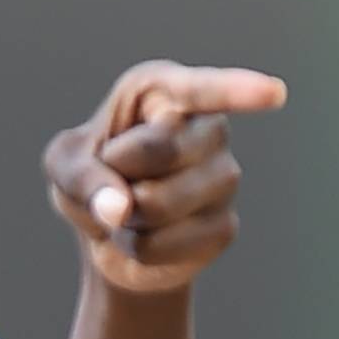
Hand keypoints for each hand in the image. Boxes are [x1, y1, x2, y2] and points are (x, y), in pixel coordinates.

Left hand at [44, 59, 285, 296]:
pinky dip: (134, 248)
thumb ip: (82, 176)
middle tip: (113, 180)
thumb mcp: (65, 164)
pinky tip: (144, 236)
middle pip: (163, 149)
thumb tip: (120, 207)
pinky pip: (161, 246)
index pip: (204, 91)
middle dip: (117, 173)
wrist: (111, 233)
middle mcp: (209, 129)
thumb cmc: (91, 176)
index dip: (239, 91)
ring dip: (124, 216)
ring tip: (130, 209)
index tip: (273, 94)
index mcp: (167, 93)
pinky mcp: (224, 228)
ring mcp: (225, 178)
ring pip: (159, 203)